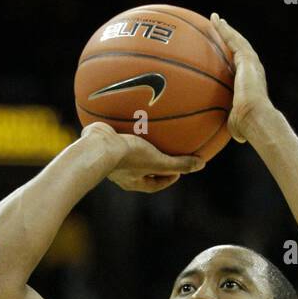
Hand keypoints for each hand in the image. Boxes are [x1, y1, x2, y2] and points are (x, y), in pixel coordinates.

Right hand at [80, 122, 203, 191]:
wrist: (96, 145)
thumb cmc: (126, 157)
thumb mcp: (157, 161)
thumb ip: (179, 164)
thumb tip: (201, 164)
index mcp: (132, 181)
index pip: (154, 185)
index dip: (168, 179)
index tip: (178, 171)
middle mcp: (120, 172)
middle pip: (141, 170)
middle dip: (153, 163)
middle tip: (165, 153)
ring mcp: (109, 157)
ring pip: (128, 152)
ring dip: (139, 144)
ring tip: (148, 132)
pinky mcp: (102, 142)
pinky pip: (117, 134)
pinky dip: (126, 126)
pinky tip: (132, 113)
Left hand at [210, 13, 271, 142]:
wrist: (255, 118)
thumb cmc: (246, 126)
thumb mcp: (234, 123)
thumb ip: (232, 122)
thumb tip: (235, 134)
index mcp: (250, 83)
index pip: (240, 66)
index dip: (232, 57)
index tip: (223, 51)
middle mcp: (253, 70)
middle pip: (240, 49)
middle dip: (230, 37)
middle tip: (220, 27)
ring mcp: (252, 63)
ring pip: (237, 41)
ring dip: (226, 30)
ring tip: (215, 19)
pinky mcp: (248, 59)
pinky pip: (234, 40)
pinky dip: (225, 30)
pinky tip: (216, 22)